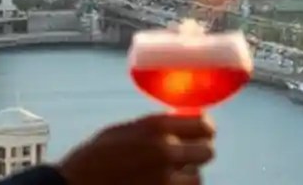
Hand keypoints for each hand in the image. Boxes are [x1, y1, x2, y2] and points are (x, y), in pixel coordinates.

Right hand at [57, 113, 215, 184]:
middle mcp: (166, 151)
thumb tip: (181, 122)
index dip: (204, 129)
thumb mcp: (124, 130)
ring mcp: (166, 180)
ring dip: (187, 176)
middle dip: (198, 153)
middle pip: (207, 152)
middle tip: (186, 156)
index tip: (201, 133)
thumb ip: (155, 127)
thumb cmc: (95, 158)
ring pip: (197, 177)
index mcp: (156, 127)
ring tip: (168, 175)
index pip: (204, 125)